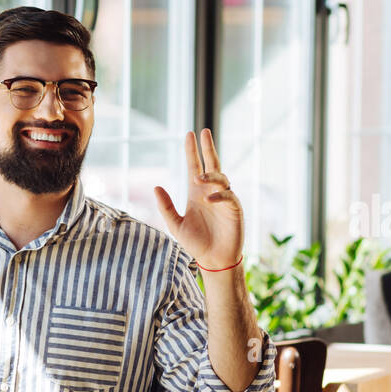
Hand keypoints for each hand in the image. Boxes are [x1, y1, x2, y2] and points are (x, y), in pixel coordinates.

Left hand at [153, 129, 242, 271]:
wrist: (213, 259)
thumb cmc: (196, 242)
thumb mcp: (175, 225)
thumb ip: (166, 207)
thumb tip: (156, 187)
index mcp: (197, 193)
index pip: (195, 166)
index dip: (192, 151)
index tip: (189, 134)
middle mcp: (211, 192)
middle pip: (212, 164)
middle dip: (208, 148)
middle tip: (204, 132)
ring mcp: (224, 200)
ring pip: (221, 178)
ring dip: (210, 176)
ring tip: (197, 178)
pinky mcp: (234, 210)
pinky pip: (228, 197)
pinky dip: (219, 196)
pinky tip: (208, 199)